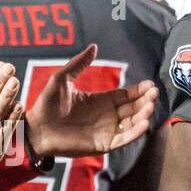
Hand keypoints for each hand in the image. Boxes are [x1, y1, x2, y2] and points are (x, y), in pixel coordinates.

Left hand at [24, 44, 157, 157]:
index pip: (126, 95)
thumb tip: (94, 46)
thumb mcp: (62, 79)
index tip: (150, 84)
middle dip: (145, 101)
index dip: (138, 90)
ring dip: (143, 115)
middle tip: (154, 93)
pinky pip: (123, 139)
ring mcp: (106, 131)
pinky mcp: (103, 144)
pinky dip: (134, 132)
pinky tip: (143, 123)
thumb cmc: (47, 104)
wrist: (36, 129)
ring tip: (150, 106)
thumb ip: (79, 64)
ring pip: (131, 123)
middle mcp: (106, 116)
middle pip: (133, 108)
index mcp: (100, 100)